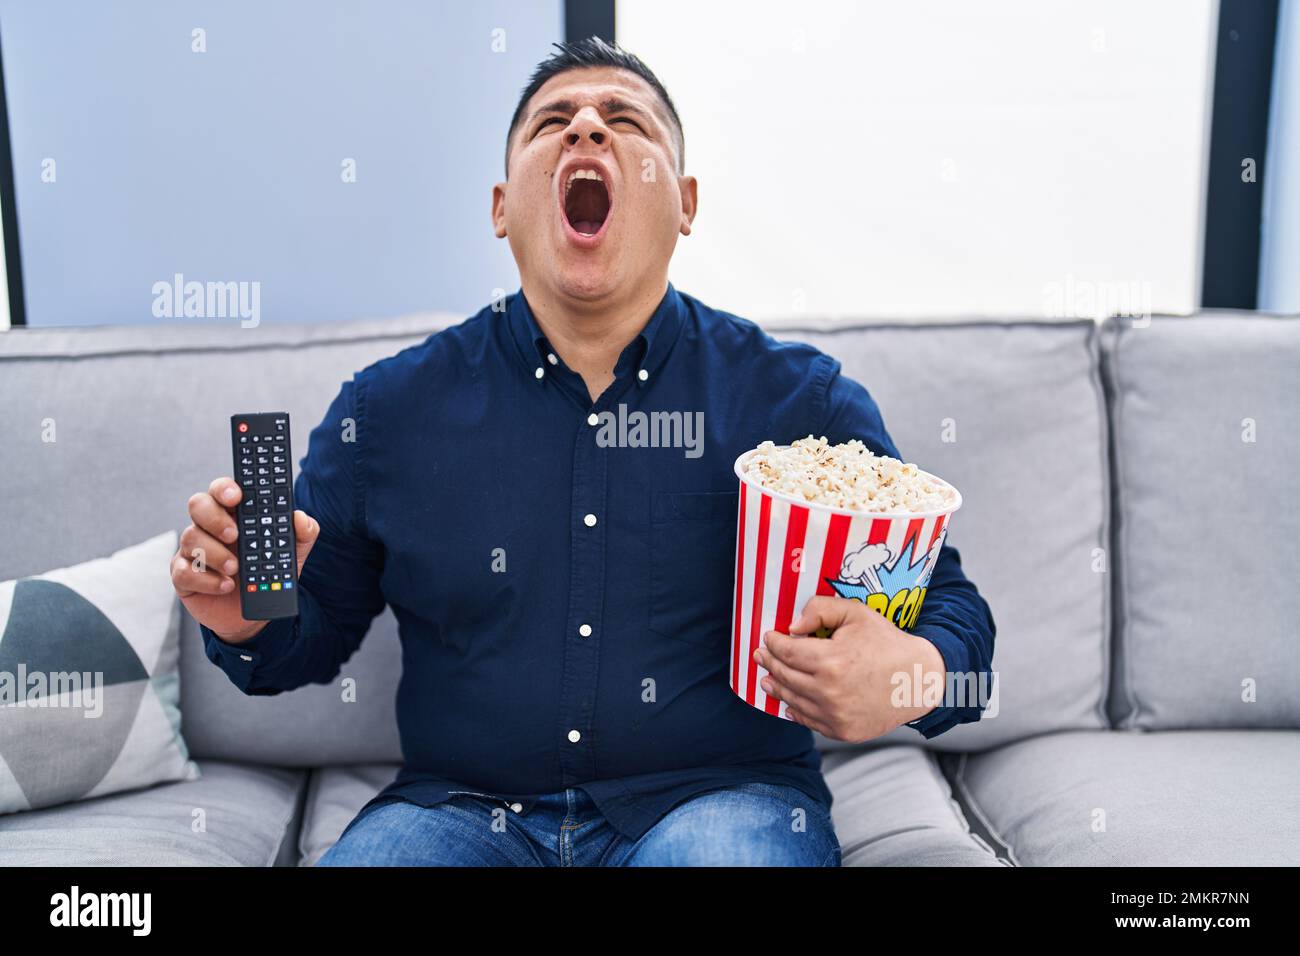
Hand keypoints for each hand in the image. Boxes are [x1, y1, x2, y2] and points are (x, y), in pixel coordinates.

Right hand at [170, 476, 319, 642]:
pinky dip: (207, 580)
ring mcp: (193, 549)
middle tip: (234, 534)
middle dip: (215, 516)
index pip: (222, 489)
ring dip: (215, 553)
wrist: (253, 613)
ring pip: (190, 537)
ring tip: (235, 568)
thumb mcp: (293, 553)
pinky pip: (184, 571)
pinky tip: (225, 586)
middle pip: (198, 504)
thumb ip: (304, 533)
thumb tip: (300, 517)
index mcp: (234, 514)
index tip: (237, 495)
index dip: (225, 487)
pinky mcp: (183, 575)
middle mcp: (209, 527)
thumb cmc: (267, 574)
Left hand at [753, 595, 945, 742]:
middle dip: (769, 663)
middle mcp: (829, 692)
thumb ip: (821, 610)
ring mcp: (835, 716)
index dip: (773, 643)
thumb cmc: (888, 643)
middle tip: (760, 656)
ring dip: (777, 687)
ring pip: (793, 700)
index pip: (787, 652)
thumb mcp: (857, 614)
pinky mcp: (842, 732)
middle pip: (785, 676)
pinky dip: (795, 711)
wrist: (920, 680)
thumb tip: (792, 627)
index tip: (768, 637)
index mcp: (831, 661)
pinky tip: (789, 702)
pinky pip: (809, 721)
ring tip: (767, 680)